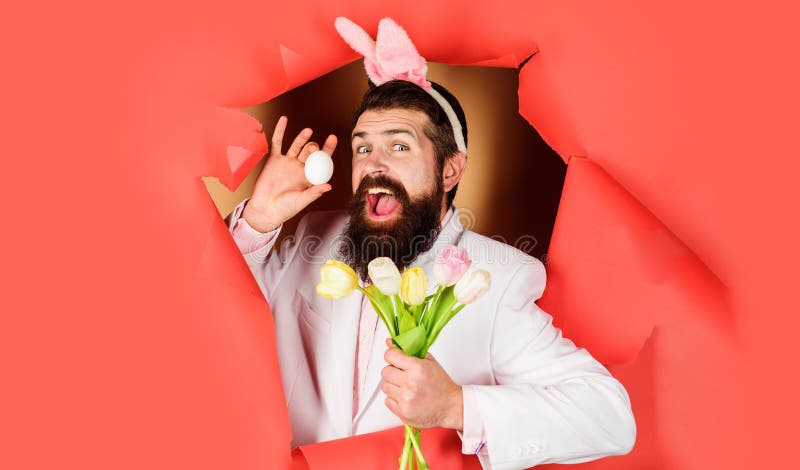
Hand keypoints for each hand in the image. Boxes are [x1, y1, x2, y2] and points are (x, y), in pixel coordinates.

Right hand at [242, 116, 337, 231]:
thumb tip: (329, 186)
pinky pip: (277, 143)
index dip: (328, 149)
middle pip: (310, 152)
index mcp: (310, 177)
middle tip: (312, 149)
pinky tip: (284, 120)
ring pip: (297, 146)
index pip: (322, 161)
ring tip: (308, 131)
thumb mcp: (301, 201)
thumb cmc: (285, 208)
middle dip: (313, 149)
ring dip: (302, 138)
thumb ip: (314, 192)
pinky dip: (280, 131)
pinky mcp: (274, 160)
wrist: (265, 210)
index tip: (333, 138)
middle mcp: (300, 168)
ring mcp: (288, 162)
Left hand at [381, 338, 463, 429]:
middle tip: (403, 375)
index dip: (392, 356)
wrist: (451, 406)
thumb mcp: (429, 362)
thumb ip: (409, 351)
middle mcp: (410, 383)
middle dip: (393, 371)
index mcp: (417, 368)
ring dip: (393, 386)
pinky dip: (395, 399)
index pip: (390, 356)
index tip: (395, 358)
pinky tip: (406, 397)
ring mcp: (405, 399)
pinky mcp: (403, 412)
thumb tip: (390, 343)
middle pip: (385, 371)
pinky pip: (387, 401)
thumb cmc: (441, 385)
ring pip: (385, 387)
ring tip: (406, 387)